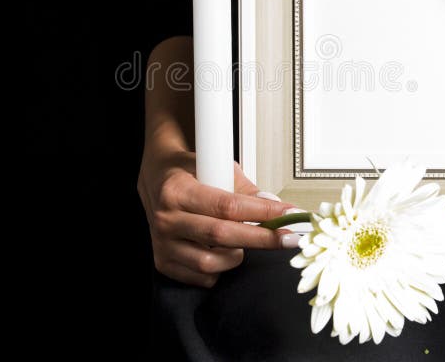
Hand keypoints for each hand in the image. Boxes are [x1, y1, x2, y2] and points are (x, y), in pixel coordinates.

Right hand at [137, 130, 296, 287]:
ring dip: (237, 255)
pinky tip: (223, 253)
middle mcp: (166, 218)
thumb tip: (276, 207)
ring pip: (210, 262)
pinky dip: (220, 269)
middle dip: (262, 239)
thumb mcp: (215, 167)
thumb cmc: (189, 172)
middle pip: (221, 236)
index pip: (227, 206)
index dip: (262, 212)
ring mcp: (162, 243)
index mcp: (178, 190)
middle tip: (289, 237)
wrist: (155, 179)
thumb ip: (245, 189)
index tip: (289, 215)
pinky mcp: (163, 262)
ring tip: (242, 241)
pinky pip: (201, 277)